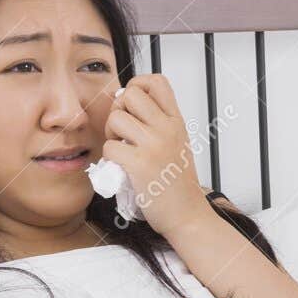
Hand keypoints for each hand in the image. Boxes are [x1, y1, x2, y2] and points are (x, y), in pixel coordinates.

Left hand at [103, 74, 213, 235]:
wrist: (187, 215)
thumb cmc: (178, 184)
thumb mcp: (177, 144)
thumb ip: (157, 124)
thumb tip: (123, 105)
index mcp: (176, 122)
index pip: (156, 81)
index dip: (138, 86)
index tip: (133, 106)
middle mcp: (167, 129)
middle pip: (130, 94)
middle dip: (119, 110)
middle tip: (123, 131)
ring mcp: (154, 145)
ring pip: (116, 118)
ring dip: (111, 134)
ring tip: (122, 149)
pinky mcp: (140, 164)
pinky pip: (110, 147)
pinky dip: (110, 158)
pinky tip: (122, 167)